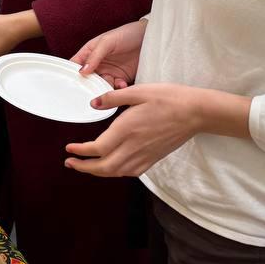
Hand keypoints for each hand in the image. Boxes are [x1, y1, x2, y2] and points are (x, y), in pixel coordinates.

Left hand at [64, 83, 206, 175]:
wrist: (196, 112)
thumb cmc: (168, 98)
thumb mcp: (138, 91)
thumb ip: (113, 98)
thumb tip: (93, 104)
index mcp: (127, 129)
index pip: (97, 148)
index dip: (80, 151)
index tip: (69, 148)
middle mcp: (134, 147)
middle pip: (103, 167)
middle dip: (83, 168)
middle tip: (70, 162)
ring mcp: (145, 155)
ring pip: (116, 172)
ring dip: (98, 172)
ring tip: (86, 167)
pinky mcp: (153, 159)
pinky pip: (130, 172)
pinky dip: (115, 172)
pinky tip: (111, 167)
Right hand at [71, 20, 146, 89]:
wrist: (151, 38)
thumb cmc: (127, 33)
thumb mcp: (107, 41)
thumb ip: (94, 56)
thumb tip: (82, 71)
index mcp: (90, 52)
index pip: (76, 65)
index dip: (72, 74)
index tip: (72, 84)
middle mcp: (98, 64)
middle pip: (87, 80)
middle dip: (89, 87)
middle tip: (92, 92)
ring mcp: (110, 72)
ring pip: (101, 86)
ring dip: (105, 89)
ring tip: (111, 86)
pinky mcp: (122, 78)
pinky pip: (116, 88)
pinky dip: (118, 89)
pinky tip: (122, 85)